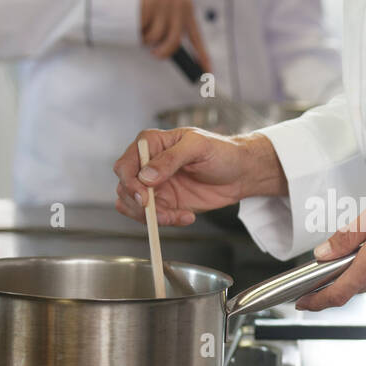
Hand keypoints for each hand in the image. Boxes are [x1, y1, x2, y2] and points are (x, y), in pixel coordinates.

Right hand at [113, 128, 287, 226]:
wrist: (241, 174)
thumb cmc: (222, 152)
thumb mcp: (198, 147)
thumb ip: (171, 159)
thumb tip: (147, 176)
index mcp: (151, 144)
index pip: (125, 165)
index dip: (130, 183)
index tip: (145, 197)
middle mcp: (148, 165)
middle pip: (125, 189)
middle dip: (141, 206)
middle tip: (163, 213)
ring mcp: (155, 186)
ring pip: (133, 207)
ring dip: (153, 217)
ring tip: (178, 216)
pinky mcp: (166, 203)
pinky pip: (153, 218)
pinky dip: (166, 222)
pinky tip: (186, 217)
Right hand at [140, 0, 212, 73]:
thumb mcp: (168, 4)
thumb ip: (171, 23)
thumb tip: (166, 48)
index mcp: (187, 9)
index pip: (197, 38)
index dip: (203, 57)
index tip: (208, 73)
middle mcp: (179, 7)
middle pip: (173, 43)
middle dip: (162, 52)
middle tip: (154, 53)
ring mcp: (164, 6)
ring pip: (154, 38)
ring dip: (145, 37)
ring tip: (142, 24)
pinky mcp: (149, 4)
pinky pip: (141, 28)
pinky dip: (136, 27)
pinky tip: (136, 14)